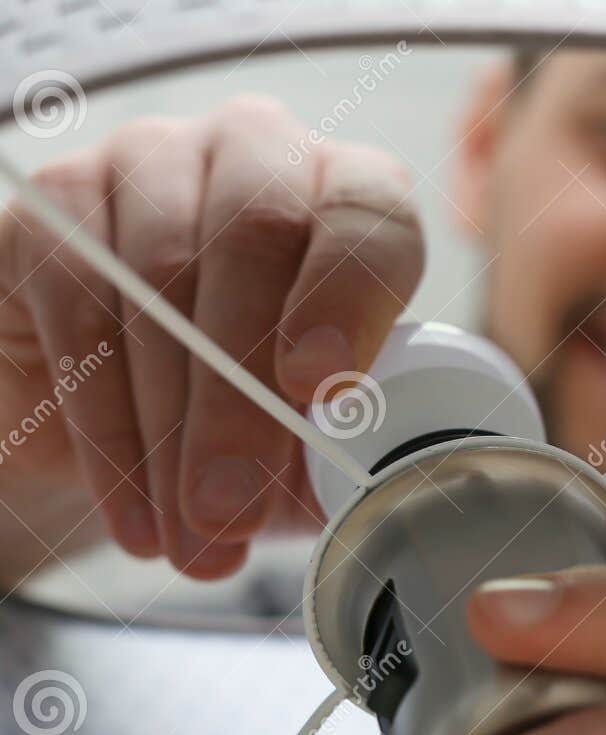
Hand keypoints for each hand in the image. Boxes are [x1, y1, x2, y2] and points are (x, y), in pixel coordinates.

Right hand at [0, 96, 422, 578]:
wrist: (144, 432)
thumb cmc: (270, 424)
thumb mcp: (330, 439)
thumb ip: (361, 444)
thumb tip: (380, 487)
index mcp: (351, 194)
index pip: (367, 211)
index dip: (347, 297)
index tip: (323, 390)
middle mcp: (255, 155)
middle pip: (252, 240)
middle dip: (242, 396)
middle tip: (232, 507)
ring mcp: (149, 162)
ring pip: (158, 281)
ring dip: (169, 432)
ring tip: (192, 538)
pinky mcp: (55, 205)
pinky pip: (77, 306)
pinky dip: (106, 428)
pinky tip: (133, 511)